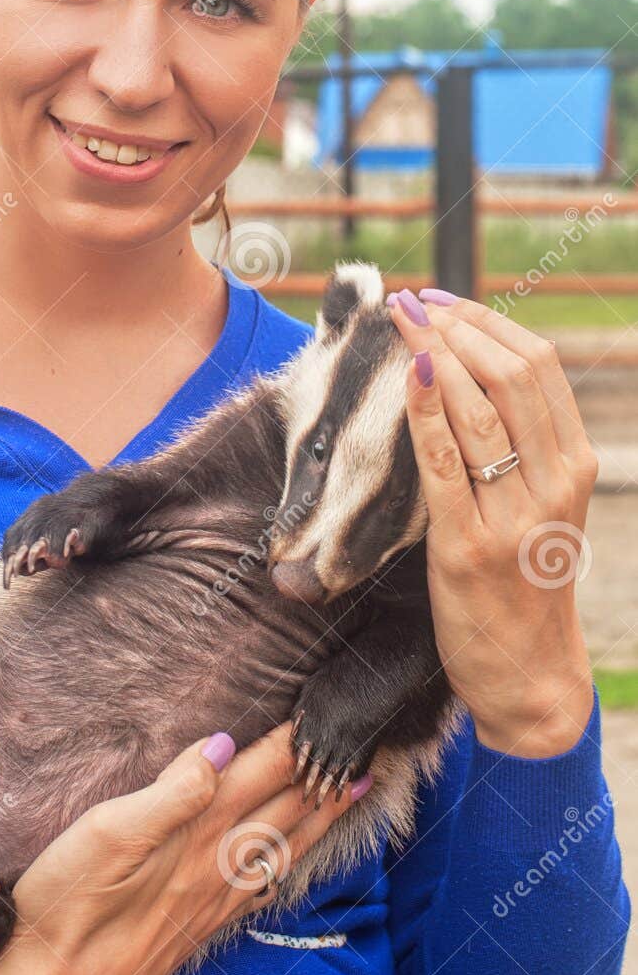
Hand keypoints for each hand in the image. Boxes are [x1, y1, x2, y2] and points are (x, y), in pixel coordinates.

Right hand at [0, 725, 365, 974]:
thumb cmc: (61, 912)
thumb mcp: (103, 837)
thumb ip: (170, 794)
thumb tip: (223, 748)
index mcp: (194, 838)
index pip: (260, 776)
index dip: (295, 741)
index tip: (330, 709)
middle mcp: (214, 871)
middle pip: (285, 811)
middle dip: (328, 775)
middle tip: (370, 744)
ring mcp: (208, 906)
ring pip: (282, 849)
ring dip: (322, 816)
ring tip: (355, 791)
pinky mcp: (193, 932)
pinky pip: (259, 888)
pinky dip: (288, 863)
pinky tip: (289, 862)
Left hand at [387, 287, 597, 756]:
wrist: (527, 674)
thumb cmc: (522, 584)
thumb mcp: (537, 507)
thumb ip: (516, 449)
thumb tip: (463, 372)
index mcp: (575, 467)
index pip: (539, 368)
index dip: (488, 322)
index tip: (442, 300)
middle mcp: (554, 485)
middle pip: (512, 376)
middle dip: (457, 326)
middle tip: (410, 302)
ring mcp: (515, 517)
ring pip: (481, 412)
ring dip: (436, 354)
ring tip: (399, 323)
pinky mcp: (469, 549)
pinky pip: (446, 466)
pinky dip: (427, 414)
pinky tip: (410, 376)